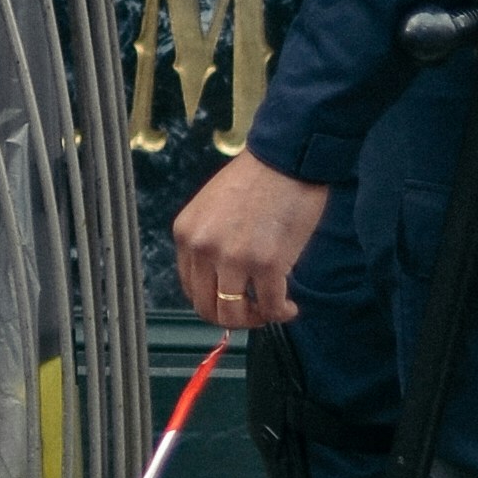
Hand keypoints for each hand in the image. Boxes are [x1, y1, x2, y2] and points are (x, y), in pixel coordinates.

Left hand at [171, 149, 328, 332]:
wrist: (287, 158)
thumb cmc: (258, 179)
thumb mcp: (213, 208)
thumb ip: (211, 241)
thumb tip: (221, 280)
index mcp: (187, 233)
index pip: (190, 287)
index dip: (214, 301)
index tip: (234, 300)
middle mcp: (203, 248)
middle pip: (207, 308)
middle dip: (233, 317)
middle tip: (254, 311)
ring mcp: (233, 258)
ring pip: (233, 315)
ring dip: (255, 319)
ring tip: (272, 309)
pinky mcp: (267, 264)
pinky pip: (270, 306)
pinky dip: (281, 313)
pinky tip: (289, 307)